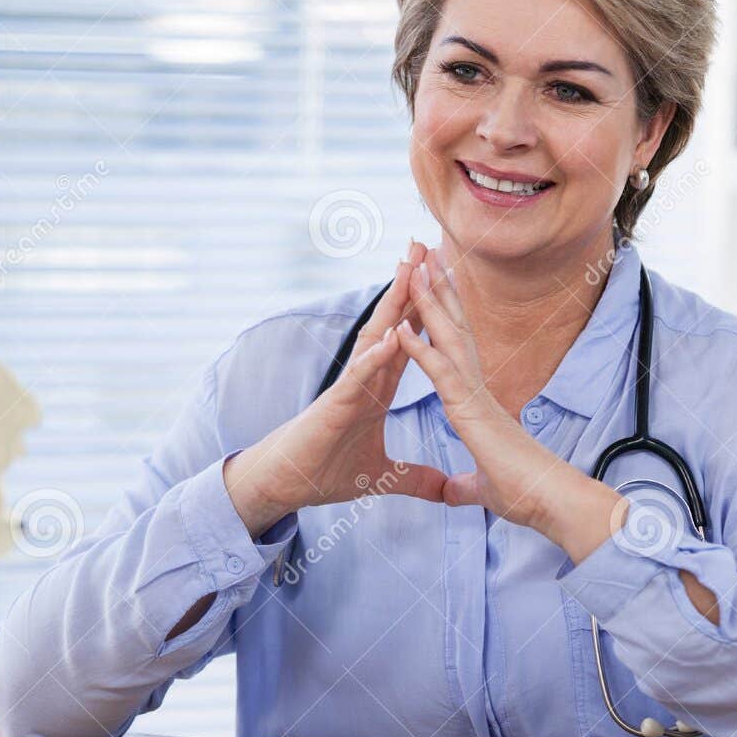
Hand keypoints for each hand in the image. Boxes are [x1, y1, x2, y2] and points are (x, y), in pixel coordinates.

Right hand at [223, 240, 451, 535]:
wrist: (291, 487)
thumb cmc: (327, 473)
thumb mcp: (383, 477)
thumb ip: (415, 478)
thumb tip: (445, 490)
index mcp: (377, 388)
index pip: (407, 341)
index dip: (426, 310)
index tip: (444, 280)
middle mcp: (364, 378)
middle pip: (392, 324)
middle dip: (410, 287)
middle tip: (426, 246)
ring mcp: (349, 387)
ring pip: (375, 338)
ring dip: (393, 305)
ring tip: (409, 269)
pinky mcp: (335, 406)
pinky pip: (357, 377)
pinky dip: (375, 358)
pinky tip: (392, 338)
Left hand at [395, 247, 621, 554]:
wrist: (553, 505)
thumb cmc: (526, 494)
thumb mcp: (482, 488)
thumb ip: (465, 485)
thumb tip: (452, 491)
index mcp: (477, 400)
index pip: (456, 347)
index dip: (443, 316)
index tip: (431, 286)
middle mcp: (477, 389)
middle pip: (454, 328)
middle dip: (438, 289)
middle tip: (422, 253)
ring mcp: (476, 396)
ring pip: (448, 339)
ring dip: (428, 303)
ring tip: (412, 268)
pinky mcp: (472, 412)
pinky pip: (441, 375)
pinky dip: (420, 349)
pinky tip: (402, 327)